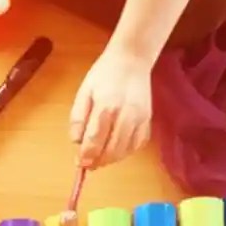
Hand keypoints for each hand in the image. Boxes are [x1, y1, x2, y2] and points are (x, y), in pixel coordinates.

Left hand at [69, 49, 151, 168]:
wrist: (131, 60)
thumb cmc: (104, 75)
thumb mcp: (84, 92)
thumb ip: (78, 118)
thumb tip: (76, 142)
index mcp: (106, 107)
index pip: (95, 140)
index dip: (87, 156)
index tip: (80, 163)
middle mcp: (125, 115)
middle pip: (111, 150)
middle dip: (98, 161)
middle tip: (89, 164)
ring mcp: (140, 119)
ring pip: (125, 151)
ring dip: (111, 159)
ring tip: (100, 158)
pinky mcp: (148, 120)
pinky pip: (138, 144)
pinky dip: (126, 152)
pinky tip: (116, 149)